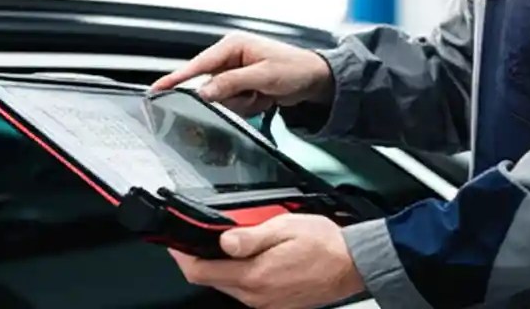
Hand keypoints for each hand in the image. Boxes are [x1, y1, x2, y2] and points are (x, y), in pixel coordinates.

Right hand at [149, 31, 333, 117]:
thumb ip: (232, 83)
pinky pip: (232, 105)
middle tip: (254, 94)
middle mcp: (230, 57)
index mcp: (233, 46)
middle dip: (231, 97)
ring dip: (241, 103)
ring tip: (262, 94)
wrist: (315, 80)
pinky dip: (247, 106)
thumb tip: (204, 91)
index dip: (177, 78)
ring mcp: (235, 73)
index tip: (157, 89)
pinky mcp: (240, 86)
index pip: (198, 64)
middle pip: (209, 87)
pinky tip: (262, 99)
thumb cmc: (296, 68)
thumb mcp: (264, 76)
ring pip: (220, 99)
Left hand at [169, 214, 365, 308]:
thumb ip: (251, 236)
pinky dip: (242, 277)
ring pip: (230, 287)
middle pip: (213, 281)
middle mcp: (257, 295)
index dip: (183, 257)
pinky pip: (248, 292)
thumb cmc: (325, 244)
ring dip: (223, 268)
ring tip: (232, 245)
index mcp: (255, 276)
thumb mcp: (285, 227)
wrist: (353, 265)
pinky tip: (253, 260)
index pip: (202, 272)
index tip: (176, 244)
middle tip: (202, 239)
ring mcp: (266, 303)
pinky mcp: (276, 305)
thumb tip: (223, 241)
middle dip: (203, 261)